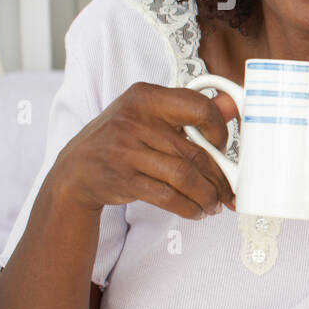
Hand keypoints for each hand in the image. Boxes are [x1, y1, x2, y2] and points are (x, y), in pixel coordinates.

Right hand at [50, 81, 238, 219]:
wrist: (75, 170)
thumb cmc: (122, 139)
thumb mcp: (150, 115)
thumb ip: (191, 111)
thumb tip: (233, 106)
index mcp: (146, 97)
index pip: (200, 108)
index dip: (220, 131)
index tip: (223, 148)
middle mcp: (134, 119)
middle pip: (195, 152)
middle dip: (219, 178)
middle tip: (228, 190)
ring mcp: (125, 150)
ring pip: (185, 177)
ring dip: (207, 196)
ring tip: (214, 204)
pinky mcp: (122, 179)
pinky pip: (168, 196)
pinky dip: (189, 207)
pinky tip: (196, 211)